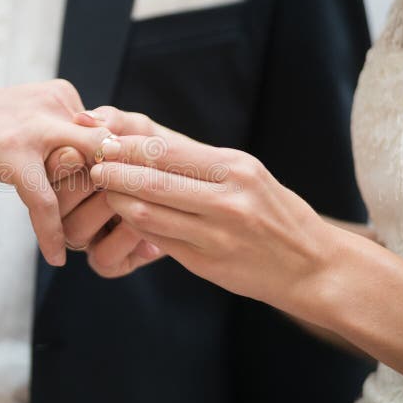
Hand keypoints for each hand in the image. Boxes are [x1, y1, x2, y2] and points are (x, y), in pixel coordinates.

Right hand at [0, 79, 111, 265]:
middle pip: (105, 156)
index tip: (111, 207)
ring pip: (82, 176)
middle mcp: (53, 103)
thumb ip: (61, 139)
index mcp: (60, 94)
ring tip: (80, 242)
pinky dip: (51, 232)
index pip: (109, 138)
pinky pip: (45, 201)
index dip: (113, 175)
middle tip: (107, 228)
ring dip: (80, 216)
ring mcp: (32, 126)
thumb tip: (103, 169)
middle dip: (108, 195)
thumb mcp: (24, 127)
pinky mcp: (9, 152)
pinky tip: (55, 255)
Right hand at [47, 106, 185, 276]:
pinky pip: (103, 256)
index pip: (47, 173)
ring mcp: (88, 237)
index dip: (60, 164)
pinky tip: (147, 226)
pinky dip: (125, 238)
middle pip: (54, 205)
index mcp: (67, 175)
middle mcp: (71, 209)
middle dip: (80, 186)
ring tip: (136, 196)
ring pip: (75, 232)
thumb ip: (116, 122)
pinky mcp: (108, 260)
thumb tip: (85, 118)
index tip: (81, 152)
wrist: (202, 190)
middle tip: (105, 173)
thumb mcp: (141, 131)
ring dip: (104, 210)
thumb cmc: (163, 153)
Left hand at [89, 132, 340, 319]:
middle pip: (151, 177)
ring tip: (102, 188)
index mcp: (234, 168)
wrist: (312, 265)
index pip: (166, 149)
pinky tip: (123, 217)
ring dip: (117, 198)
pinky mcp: (207, 263)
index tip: (102, 138)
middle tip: (90, 162)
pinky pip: (158, 239)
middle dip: (113, 167)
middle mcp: (226, 198)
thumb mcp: (246, 174)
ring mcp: (216, 233)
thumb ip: (199, 161)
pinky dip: (135, 225)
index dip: (127, 143)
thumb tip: (145, 143)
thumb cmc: (274, 212)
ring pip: (147, 211)